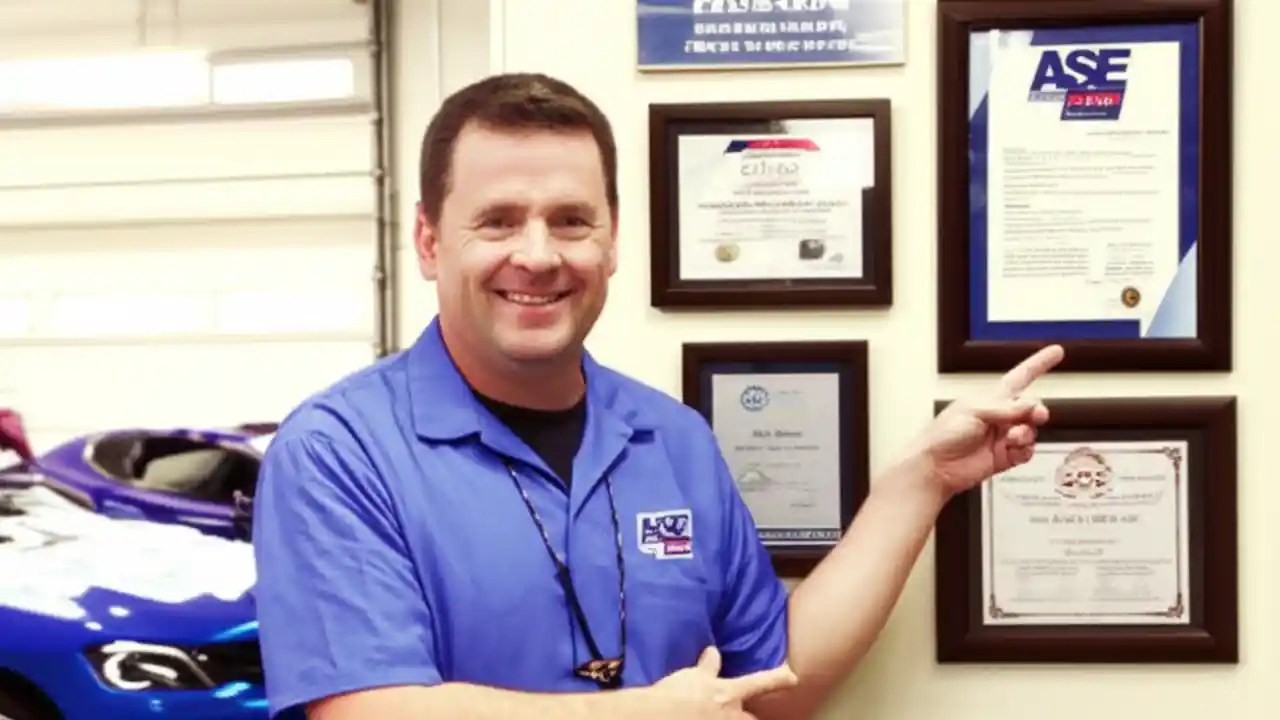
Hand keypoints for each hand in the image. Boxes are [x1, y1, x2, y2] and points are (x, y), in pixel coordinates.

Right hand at [646, 646, 797, 718]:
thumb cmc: (674, 694)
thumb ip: (707, 667)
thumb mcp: (692, 676)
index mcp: (729, 694)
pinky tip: (701, 717)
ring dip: (734, 717)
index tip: (794, 677)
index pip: (759, 682)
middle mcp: (731, 715)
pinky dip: (711, 719)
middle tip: (751, 714)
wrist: (658, 717)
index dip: (778, 679)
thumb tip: (713, 651)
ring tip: (716, 713)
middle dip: (752, 717)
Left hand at [916, 344, 1064, 497]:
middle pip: (1032, 407)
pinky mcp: (1005, 457)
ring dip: (1026, 432)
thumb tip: (1030, 405)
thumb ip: (1004, 408)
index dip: (1038, 364)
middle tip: (1035, 415)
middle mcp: (1000, 416)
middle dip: (1036, 410)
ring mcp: (1003, 437)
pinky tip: (1013, 448)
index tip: (1056, 352)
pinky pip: (1026, 450)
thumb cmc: (943, 435)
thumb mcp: (973, 411)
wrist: (936, 467)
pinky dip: (1024, 449)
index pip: (1020, 377)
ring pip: (1031, 430)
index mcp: (990, 399)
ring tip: (1012, 437)